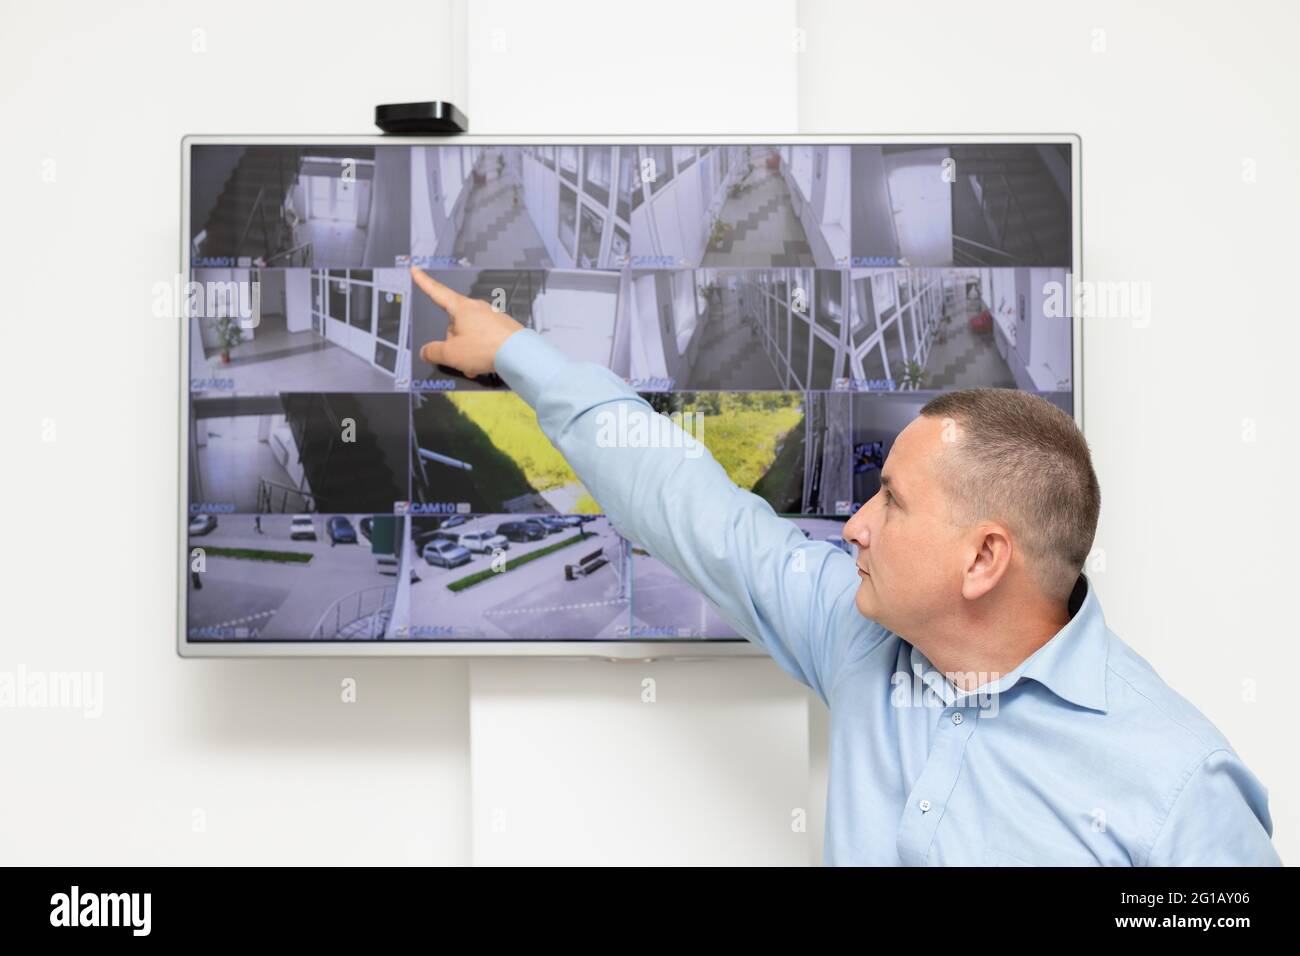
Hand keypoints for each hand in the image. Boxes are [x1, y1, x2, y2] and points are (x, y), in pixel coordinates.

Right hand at [410, 267, 524, 376]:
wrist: (519, 354)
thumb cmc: (487, 349)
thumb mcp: (450, 354)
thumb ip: (433, 352)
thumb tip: (426, 352)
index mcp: (461, 307)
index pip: (437, 292)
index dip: (423, 282)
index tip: (416, 271)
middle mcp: (477, 308)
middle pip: (454, 324)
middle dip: (453, 342)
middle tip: (459, 356)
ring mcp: (491, 317)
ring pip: (470, 335)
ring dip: (468, 351)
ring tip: (475, 364)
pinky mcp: (502, 327)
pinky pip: (485, 339)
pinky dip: (481, 352)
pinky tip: (486, 362)